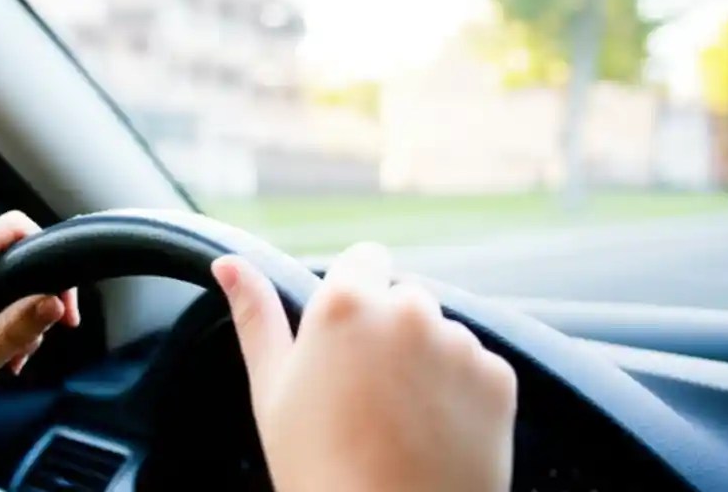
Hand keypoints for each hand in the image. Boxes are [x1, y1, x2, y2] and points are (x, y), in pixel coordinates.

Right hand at [212, 244, 516, 491]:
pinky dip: (462, 392)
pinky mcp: (498, 378)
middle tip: (369, 394)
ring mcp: (459, 344)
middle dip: (392, 330)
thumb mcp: (271, 390)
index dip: (356, 297)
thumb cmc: (315, 468)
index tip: (347, 340)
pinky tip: (435, 433)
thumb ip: (255, 314)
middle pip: (405, 297)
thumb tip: (229, 263)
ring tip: (402, 422)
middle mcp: (408, 310)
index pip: (365, 259)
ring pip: (442, 333)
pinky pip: (477, 367)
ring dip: (429, 360)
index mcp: (346, 304)